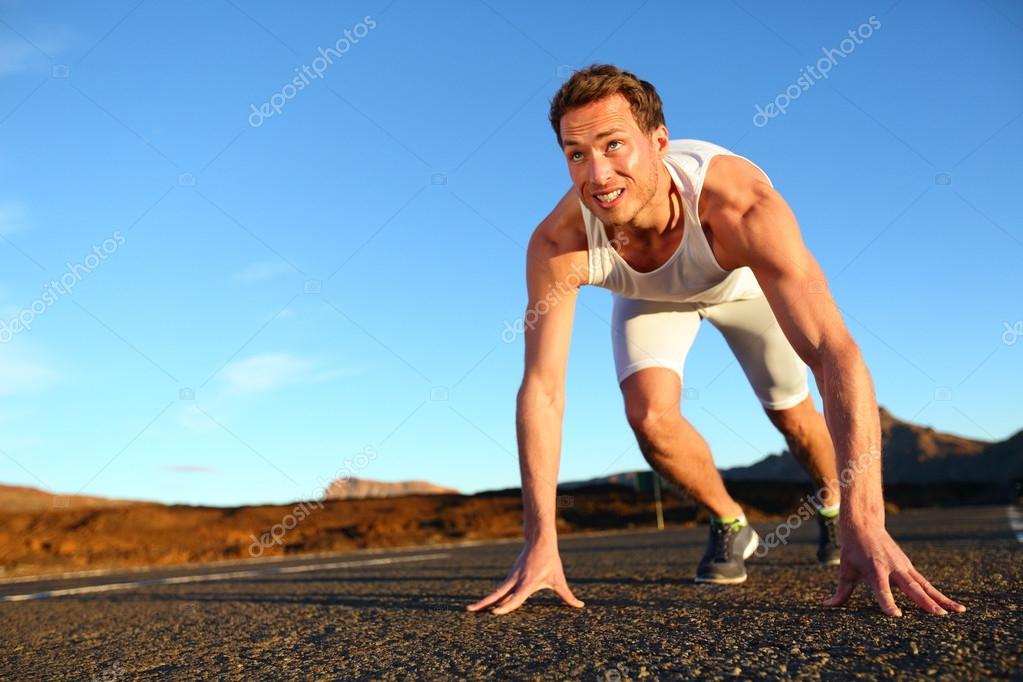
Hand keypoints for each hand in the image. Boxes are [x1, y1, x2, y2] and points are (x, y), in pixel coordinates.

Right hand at [466, 539, 583, 614]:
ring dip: (483, 600)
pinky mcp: (510, 576)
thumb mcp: (559, 579)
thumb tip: (580, 606)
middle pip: (497, 594)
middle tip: (469, 610)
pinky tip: (484, 604)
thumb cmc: (550, 560)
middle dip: (483, 603)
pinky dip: (491, 596)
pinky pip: (500, 589)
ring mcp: (511, 578)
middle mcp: (516, 581)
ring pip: (495, 591)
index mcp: (528, 583)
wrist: (540, 539)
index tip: (494, 613)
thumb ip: (567, 596)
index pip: (515, 597)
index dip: (505, 606)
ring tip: (470, 609)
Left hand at [823, 522, 965, 615]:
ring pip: (924, 586)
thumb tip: (827, 606)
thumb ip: (841, 591)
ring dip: (941, 599)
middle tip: (939, 616)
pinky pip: (926, 583)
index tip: (895, 615)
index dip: (887, 602)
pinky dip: (939, 594)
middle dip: (924, 602)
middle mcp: (892, 568)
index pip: (881, 590)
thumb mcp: (845, 569)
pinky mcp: (909, 567)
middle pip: (910, 587)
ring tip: (957, 612)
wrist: (864, 524)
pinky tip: (953, 606)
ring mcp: (904, 567)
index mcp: (874, 570)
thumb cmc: (852, 549)